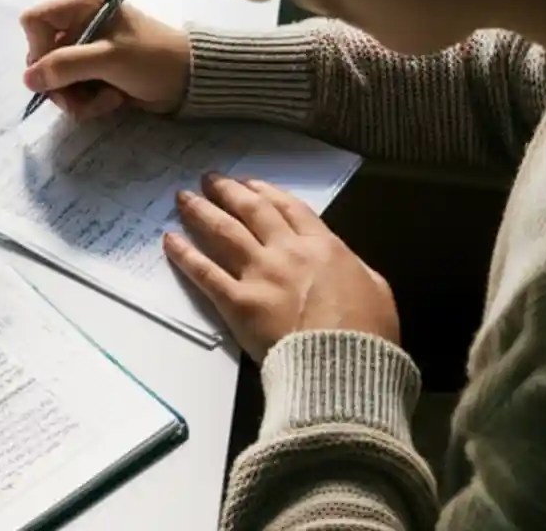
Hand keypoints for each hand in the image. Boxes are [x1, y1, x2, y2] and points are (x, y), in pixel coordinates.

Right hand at [20, 0, 191, 119]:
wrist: (189, 81)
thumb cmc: (153, 59)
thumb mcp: (109, 60)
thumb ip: (66, 66)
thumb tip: (28, 79)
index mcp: (82, 3)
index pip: (34, 22)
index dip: (39, 50)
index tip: (57, 72)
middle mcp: (78, 21)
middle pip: (41, 56)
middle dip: (61, 83)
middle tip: (80, 99)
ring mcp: (84, 48)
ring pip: (55, 78)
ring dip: (76, 97)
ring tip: (105, 101)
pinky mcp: (92, 70)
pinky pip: (71, 89)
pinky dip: (87, 101)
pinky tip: (111, 101)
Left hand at [163, 173, 399, 361]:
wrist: (343, 365)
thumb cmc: (367, 333)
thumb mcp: (375, 289)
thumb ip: (352, 267)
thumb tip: (337, 260)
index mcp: (323, 246)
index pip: (289, 208)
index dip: (266, 192)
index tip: (248, 183)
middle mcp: (287, 252)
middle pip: (251, 212)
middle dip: (228, 192)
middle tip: (209, 180)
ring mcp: (260, 274)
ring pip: (224, 232)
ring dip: (201, 212)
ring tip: (183, 198)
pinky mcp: (238, 301)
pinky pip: (205, 272)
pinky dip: (185, 254)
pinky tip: (171, 241)